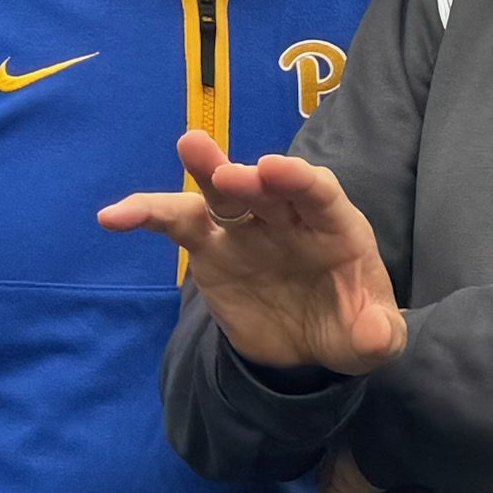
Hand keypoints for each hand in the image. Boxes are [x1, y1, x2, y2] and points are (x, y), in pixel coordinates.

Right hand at [99, 131, 406, 375]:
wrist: (307, 347)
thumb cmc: (349, 325)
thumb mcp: (374, 339)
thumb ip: (378, 334)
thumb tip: (375, 336)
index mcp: (333, 224)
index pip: (318, 192)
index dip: (298, 179)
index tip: (274, 169)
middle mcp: (287, 215)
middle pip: (266, 185)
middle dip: (249, 177)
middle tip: (230, 176)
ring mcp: (245, 227)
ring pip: (221, 192)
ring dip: (206, 168)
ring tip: (188, 145)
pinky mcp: (210, 247)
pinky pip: (176, 224)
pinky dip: (146, 214)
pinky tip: (114, 216)